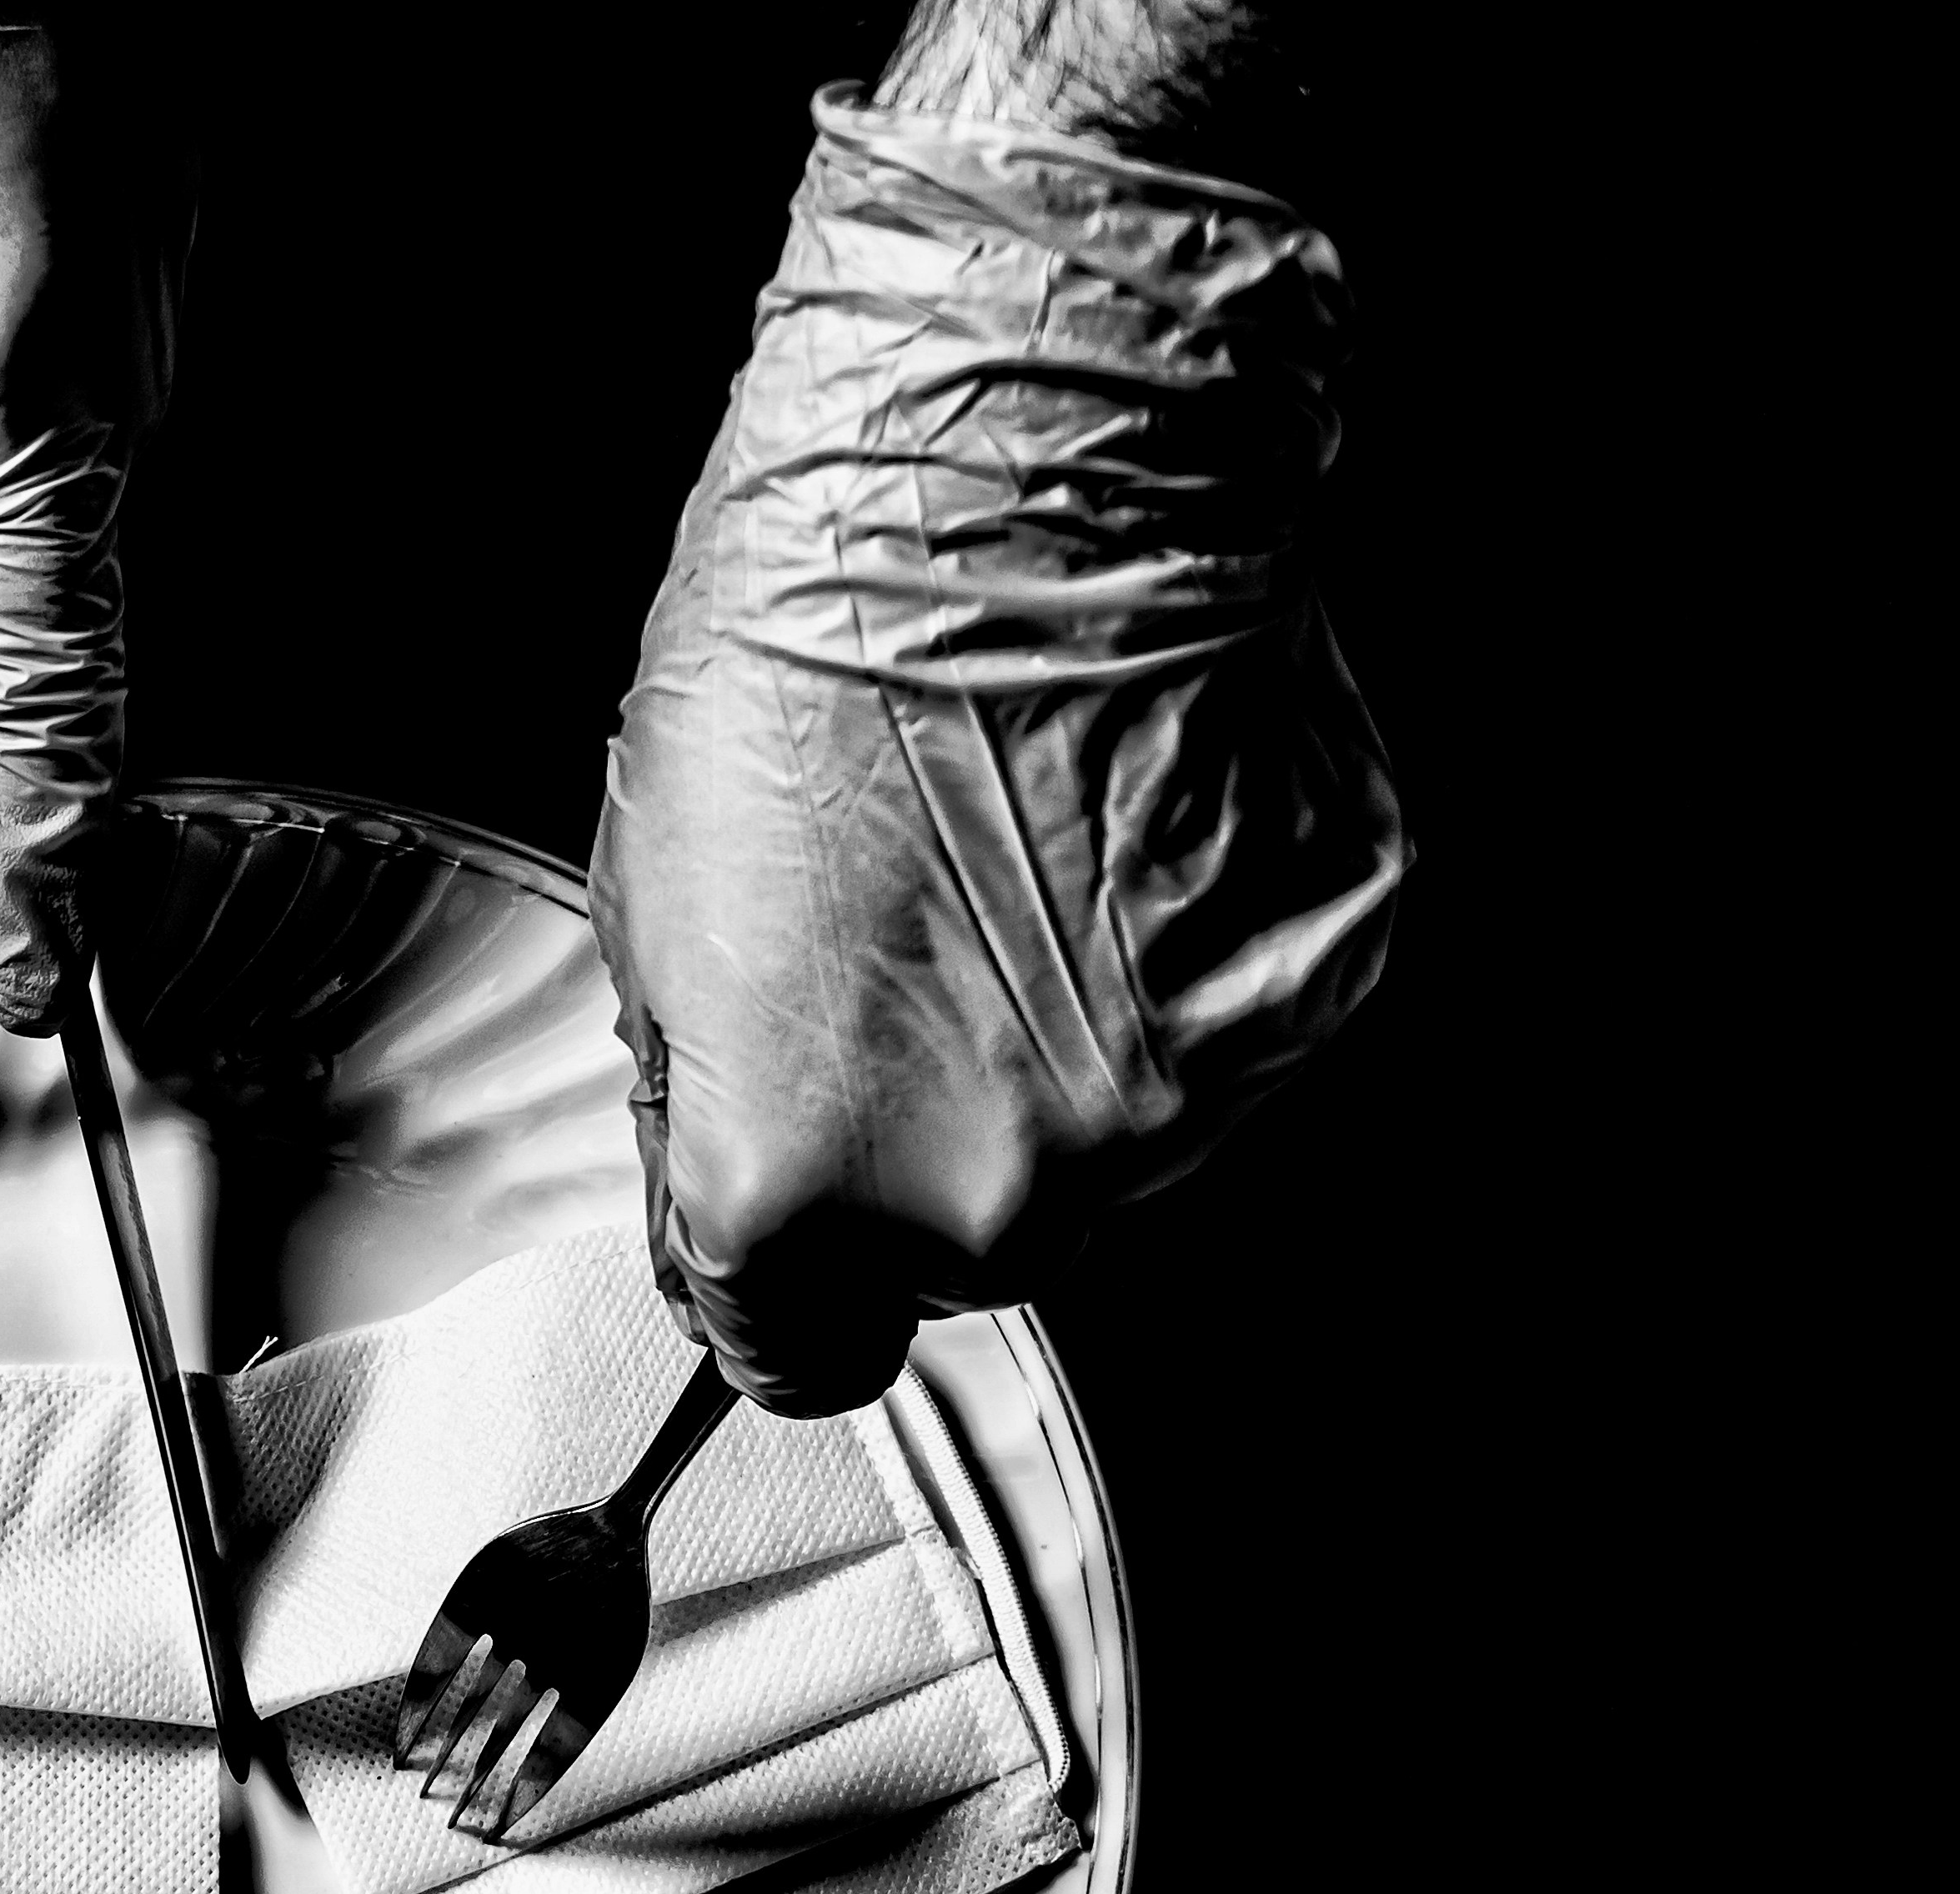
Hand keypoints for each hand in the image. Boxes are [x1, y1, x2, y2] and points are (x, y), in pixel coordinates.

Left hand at [590, 39, 1407, 1414]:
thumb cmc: (809, 654)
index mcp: (806, 1184)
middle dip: (920, 1142)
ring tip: (1015, 864)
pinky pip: (1222, 1043)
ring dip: (1057, 1049)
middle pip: (956, 1254)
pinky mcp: (1303, 1006)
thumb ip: (710, 1115)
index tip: (788, 1214)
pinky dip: (1181, 967)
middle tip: (906, 955)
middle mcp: (1001, 1191)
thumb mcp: (656, 916)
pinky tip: (1123, 836)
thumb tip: (738, 1207)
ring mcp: (1172, 1109)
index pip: (791, 1358)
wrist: (1013, 470)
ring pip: (1101, 1151)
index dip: (780, 1278)